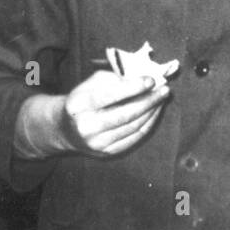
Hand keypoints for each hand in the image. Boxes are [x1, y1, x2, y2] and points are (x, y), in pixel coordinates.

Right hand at [21, 71, 169, 157]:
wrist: (65, 129)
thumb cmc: (82, 100)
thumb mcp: (90, 84)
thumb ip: (114, 78)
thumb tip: (143, 76)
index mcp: (77, 105)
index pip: (109, 96)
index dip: (132, 87)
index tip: (150, 80)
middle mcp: (86, 127)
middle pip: (125, 114)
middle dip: (149, 100)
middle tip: (164, 89)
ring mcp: (97, 143)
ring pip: (133, 127)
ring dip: (152, 111)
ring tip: (161, 98)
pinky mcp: (107, 153)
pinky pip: (134, 138)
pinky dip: (148, 124)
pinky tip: (154, 112)